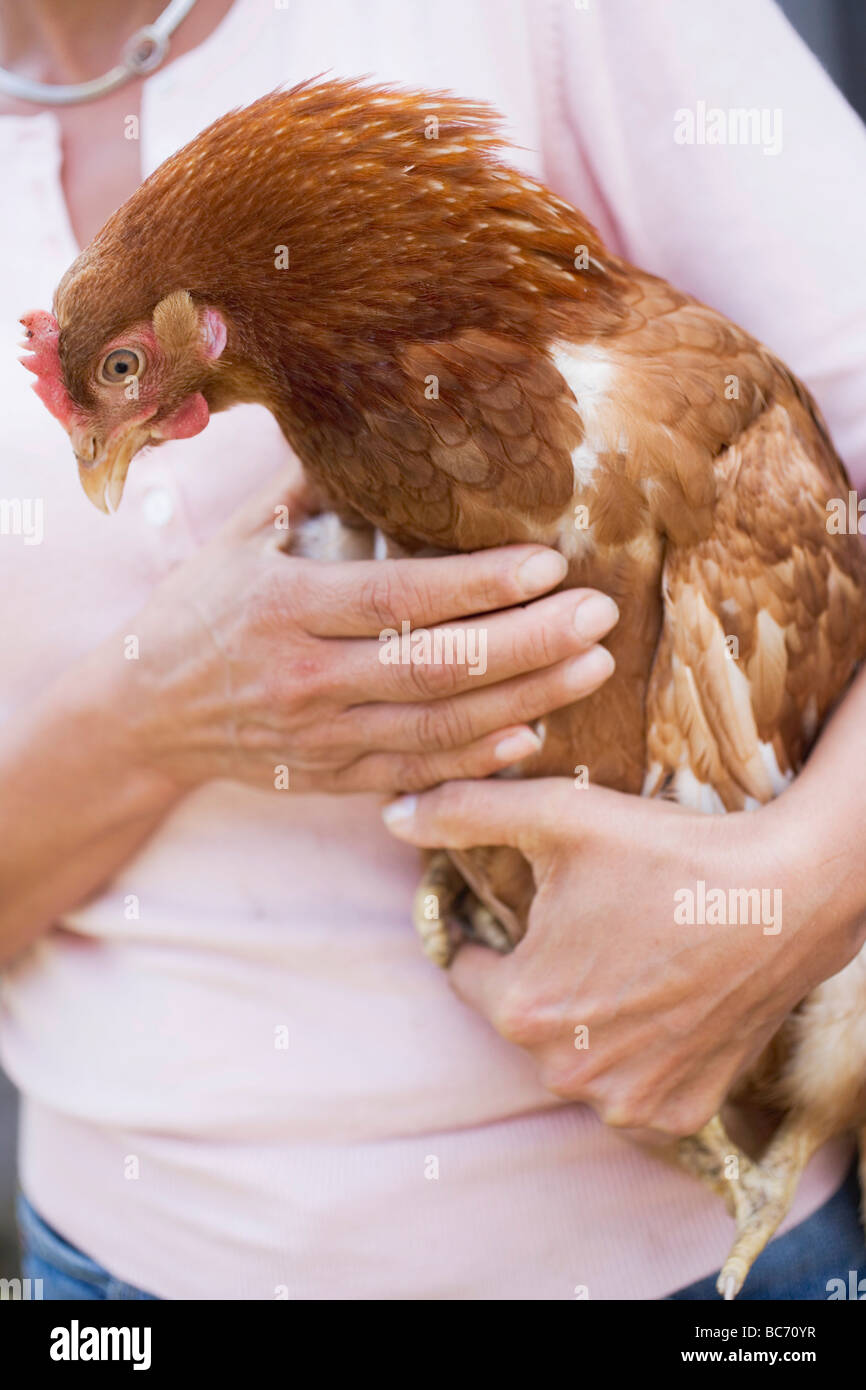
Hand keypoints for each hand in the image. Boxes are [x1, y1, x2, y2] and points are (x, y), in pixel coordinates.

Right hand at [118, 470, 617, 793]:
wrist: (143, 716)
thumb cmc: (198, 612)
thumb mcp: (240, 540)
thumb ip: (310, 487)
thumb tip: (379, 419)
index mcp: (284, 605)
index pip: (397, 597)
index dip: (477, 585)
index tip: (548, 564)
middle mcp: (306, 677)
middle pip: (434, 666)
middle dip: (528, 643)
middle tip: (600, 616)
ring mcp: (321, 737)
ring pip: (440, 726)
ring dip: (526, 699)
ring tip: (593, 668)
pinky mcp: (332, 776)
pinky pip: (417, 773)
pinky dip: (479, 758)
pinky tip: (537, 734)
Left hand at [382, 777, 858, 1135]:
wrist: (788, 896)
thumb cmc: (668, 854)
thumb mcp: (559, 815)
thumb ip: (464, 812)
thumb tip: (394, 815)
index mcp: (522, 1006)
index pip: (466, 971)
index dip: (489, 932)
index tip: (529, 907)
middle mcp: (564, 1074)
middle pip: (522, 1014)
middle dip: (542, 972)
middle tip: (592, 923)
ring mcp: (625, 1102)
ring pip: (573, 1054)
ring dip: (587, 1017)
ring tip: (630, 957)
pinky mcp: (678, 1113)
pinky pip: (629, 1084)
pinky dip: (636, 1051)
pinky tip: (663, 1000)